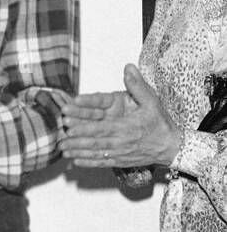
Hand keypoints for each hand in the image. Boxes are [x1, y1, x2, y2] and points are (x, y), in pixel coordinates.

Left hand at [60, 64, 181, 168]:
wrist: (172, 147)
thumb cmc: (160, 124)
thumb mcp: (152, 102)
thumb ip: (138, 86)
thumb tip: (129, 68)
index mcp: (126, 127)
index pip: (101, 128)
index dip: (84, 127)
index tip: (69, 125)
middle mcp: (122, 142)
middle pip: (95, 143)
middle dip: (76, 141)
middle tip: (60, 139)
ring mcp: (121, 153)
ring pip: (96, 154)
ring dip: (78, 152)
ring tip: (63, 150)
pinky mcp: (121, 161)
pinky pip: (103, 163)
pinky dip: (88, 162)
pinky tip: (76, 161)